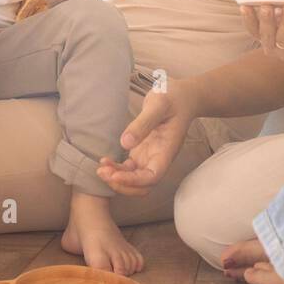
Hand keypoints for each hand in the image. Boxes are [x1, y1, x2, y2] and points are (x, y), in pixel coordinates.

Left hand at [96, 82, 199, 196]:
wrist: (182, 97)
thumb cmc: (173, 98)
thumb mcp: (158, 104)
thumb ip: (143, 123)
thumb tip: (125, 143)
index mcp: (167, 151)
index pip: (152, 177)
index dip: (133, 181)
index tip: (115, 175)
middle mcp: (159, 158)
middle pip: (143, 186)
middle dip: (122, 185)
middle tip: (103, 173)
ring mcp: (150, 157)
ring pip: (134, 180)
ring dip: (117, 179)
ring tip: (101, 168)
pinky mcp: (142, 152)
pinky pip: (128, 169)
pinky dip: (116, 170)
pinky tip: (105, 161)